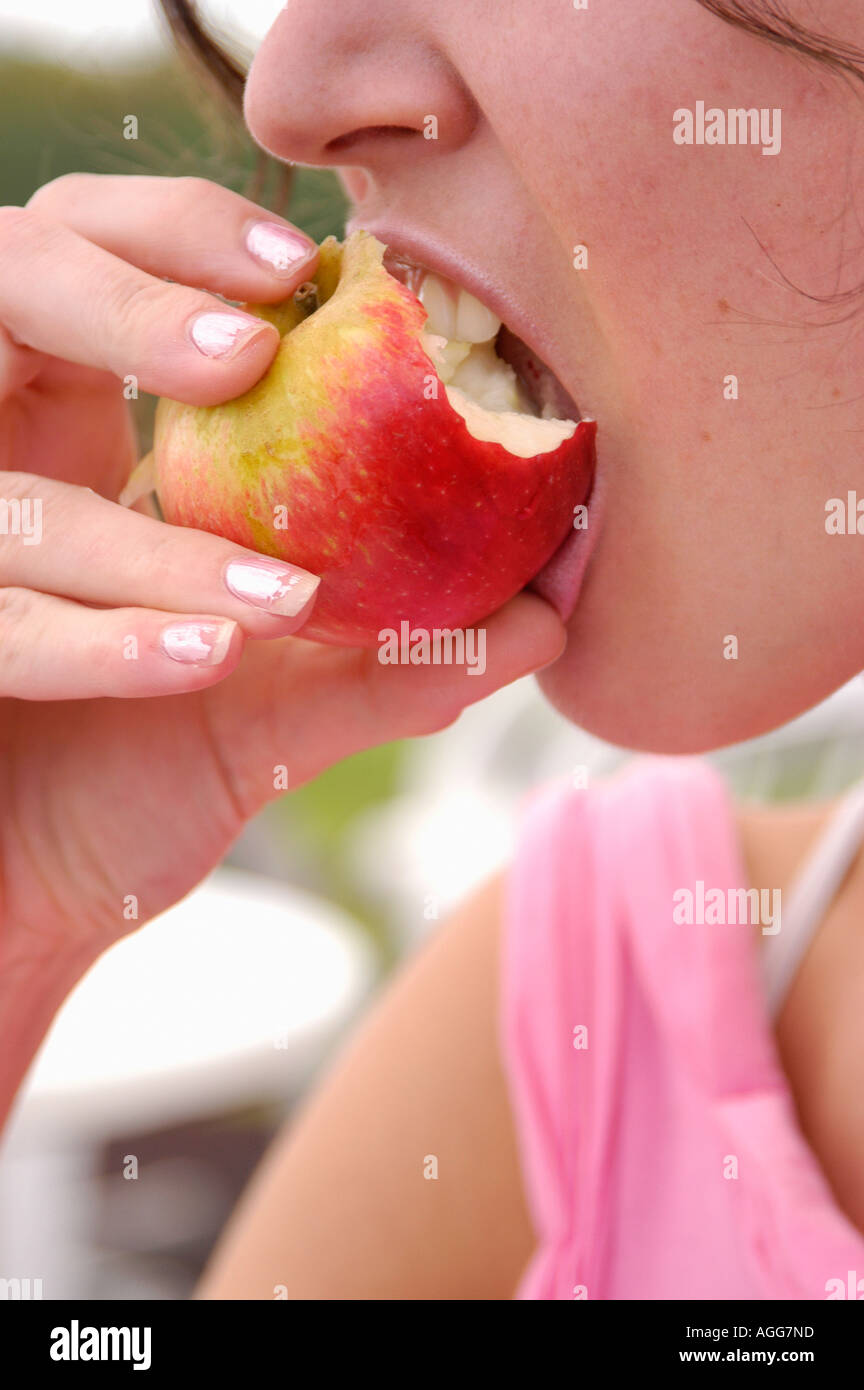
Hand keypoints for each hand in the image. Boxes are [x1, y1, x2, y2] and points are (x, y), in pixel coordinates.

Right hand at [0, 175, 566, 1116]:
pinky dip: (101, 642)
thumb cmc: (144, 775)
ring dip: (153, 546)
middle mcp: (1, 464)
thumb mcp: (279, 708)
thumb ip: (393, 661)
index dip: (174, 235)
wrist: (32, 894)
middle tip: (254, 345)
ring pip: (22, 507)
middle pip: (8, 291)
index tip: (304, 265)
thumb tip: (548, 623)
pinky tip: (205, 659)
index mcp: (73, 438)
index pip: (91, 256)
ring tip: (282, 601)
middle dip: (125, 306)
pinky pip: (5, 624)